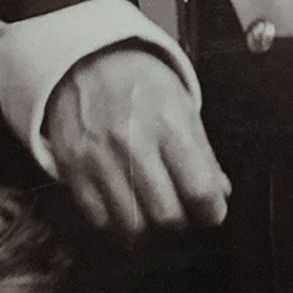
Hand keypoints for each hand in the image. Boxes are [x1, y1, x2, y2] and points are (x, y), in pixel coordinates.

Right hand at [44, 46, 230, 244]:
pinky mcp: (73, 170)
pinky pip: (99, 221)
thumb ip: (203, 154)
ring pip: (132, 227)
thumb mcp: (183, 106)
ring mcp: (98, 158)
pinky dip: (118, 227)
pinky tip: (128, 213)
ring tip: (155, 216)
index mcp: (168, 123)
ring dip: (150, 231)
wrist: (87, 61)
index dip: (212, 212)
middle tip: (183, 213)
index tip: (211, 212)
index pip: (199, 190)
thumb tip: (219, 194)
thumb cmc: (141, 83)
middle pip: (167, 216)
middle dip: (182, 224)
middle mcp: (132, 142)